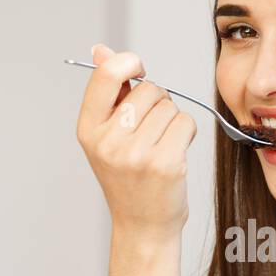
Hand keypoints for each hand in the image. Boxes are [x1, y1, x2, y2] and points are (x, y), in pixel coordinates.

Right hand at [75, 43, 196, 238]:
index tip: (139, 69)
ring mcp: (137, 154)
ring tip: (162, 144)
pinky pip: (186, 122)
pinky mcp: (166, 164)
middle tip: (151, 129)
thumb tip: (100, 49)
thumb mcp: (107, 135)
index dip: (129, 61)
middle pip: (148, 89)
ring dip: (173, 119)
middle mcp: (108, 142)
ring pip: (170, 106)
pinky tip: (176, 151)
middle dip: (157, 101)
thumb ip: (108, 91)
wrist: (142, 226)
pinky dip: (187, 132)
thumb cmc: (128, 177)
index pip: (108, 74)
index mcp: (88, 129)